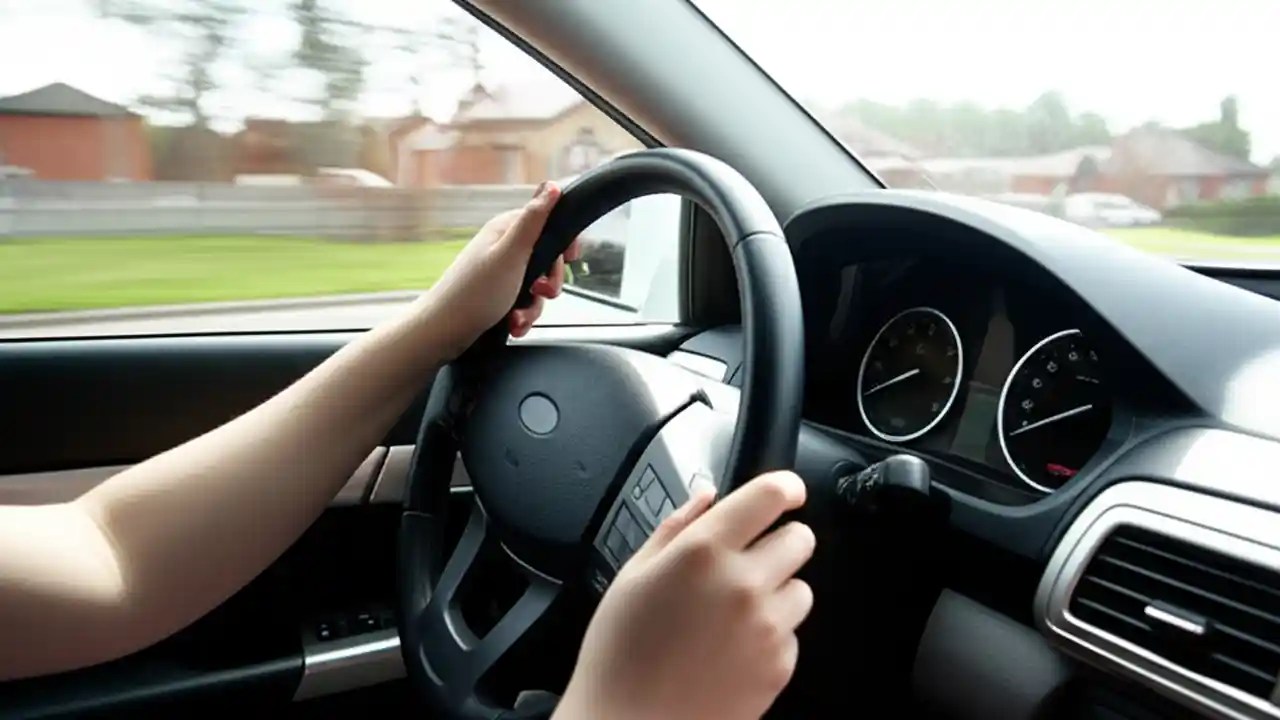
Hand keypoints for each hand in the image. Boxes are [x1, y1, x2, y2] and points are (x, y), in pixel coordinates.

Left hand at [419, 181, 580, 357]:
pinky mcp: (497, 294)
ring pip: (536, 286)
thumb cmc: (473, 293)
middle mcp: (503, 248)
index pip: (547, 223)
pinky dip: (522, 316)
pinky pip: (523, 303)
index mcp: (506, 230)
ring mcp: (500, 272)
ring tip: (519, 316)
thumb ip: (534, 220)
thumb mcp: (511, 253)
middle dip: (549, 282)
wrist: (443, 331)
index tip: (569, 258)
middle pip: (547, 259)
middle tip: (541, 291)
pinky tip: (513, 324)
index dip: (563, 241)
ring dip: (533, 306)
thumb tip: (552, 187)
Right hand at [556, 472, 815, 719]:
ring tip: (732, 614)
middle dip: (779, 542)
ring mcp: (766, 627)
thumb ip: (676, 527)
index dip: (786, 487)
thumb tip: (708, 495)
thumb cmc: (620, 654)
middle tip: (748, 561)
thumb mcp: (632, 575)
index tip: (786, 492)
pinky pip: (793, 634)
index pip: (770, 496)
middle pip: (800, 539)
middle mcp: (743, 583)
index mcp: (703, 552)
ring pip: (802, 588)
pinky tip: (731, 648)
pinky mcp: (780, 665)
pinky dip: (772, 635)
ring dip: (777, 592)